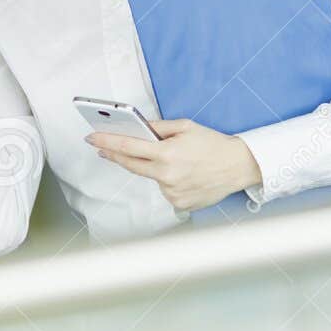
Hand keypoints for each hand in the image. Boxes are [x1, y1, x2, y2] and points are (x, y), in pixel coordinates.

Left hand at [85, 118, 263, 211]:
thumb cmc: (213, 144)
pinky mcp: (178, 203)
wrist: (238, 167)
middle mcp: (167, 175)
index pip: (129, 147)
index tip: (92, 138)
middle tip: (102, 147)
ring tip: (175, 160)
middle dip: (114, 154)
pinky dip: (167, 180)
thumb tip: (137, 127)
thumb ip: (158, 127)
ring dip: (152, 167)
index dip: (107, 142)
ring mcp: (171, 192)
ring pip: (150, 177)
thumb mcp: (186, 127)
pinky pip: (163, 189)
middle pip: (130, 165)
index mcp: (168, 153)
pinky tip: (184, 174)